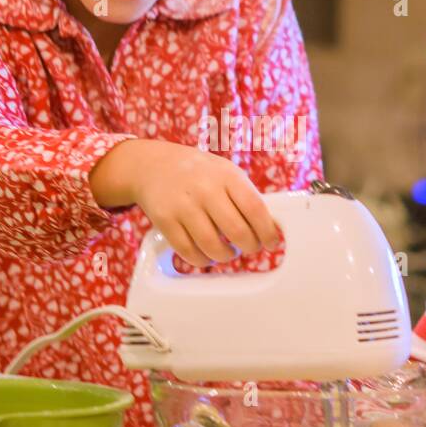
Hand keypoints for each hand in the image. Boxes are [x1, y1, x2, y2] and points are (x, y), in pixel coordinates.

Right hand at [89, 139, 280, 268]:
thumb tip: (272, 226)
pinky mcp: (165, 221)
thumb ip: (246, 196)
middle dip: (249, 247)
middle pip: (237, 232)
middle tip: (250, 247)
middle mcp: (205, 190)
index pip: (255, 209)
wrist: (153, 165)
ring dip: (226, 256)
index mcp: (226, 176)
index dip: (267, 231)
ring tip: (228, 252)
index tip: (271, 242)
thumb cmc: (198, 172)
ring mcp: (183, 206)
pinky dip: (202, 260)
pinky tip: (206, 255)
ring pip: (213, 247)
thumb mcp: (225, 172)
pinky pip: (188, 252)